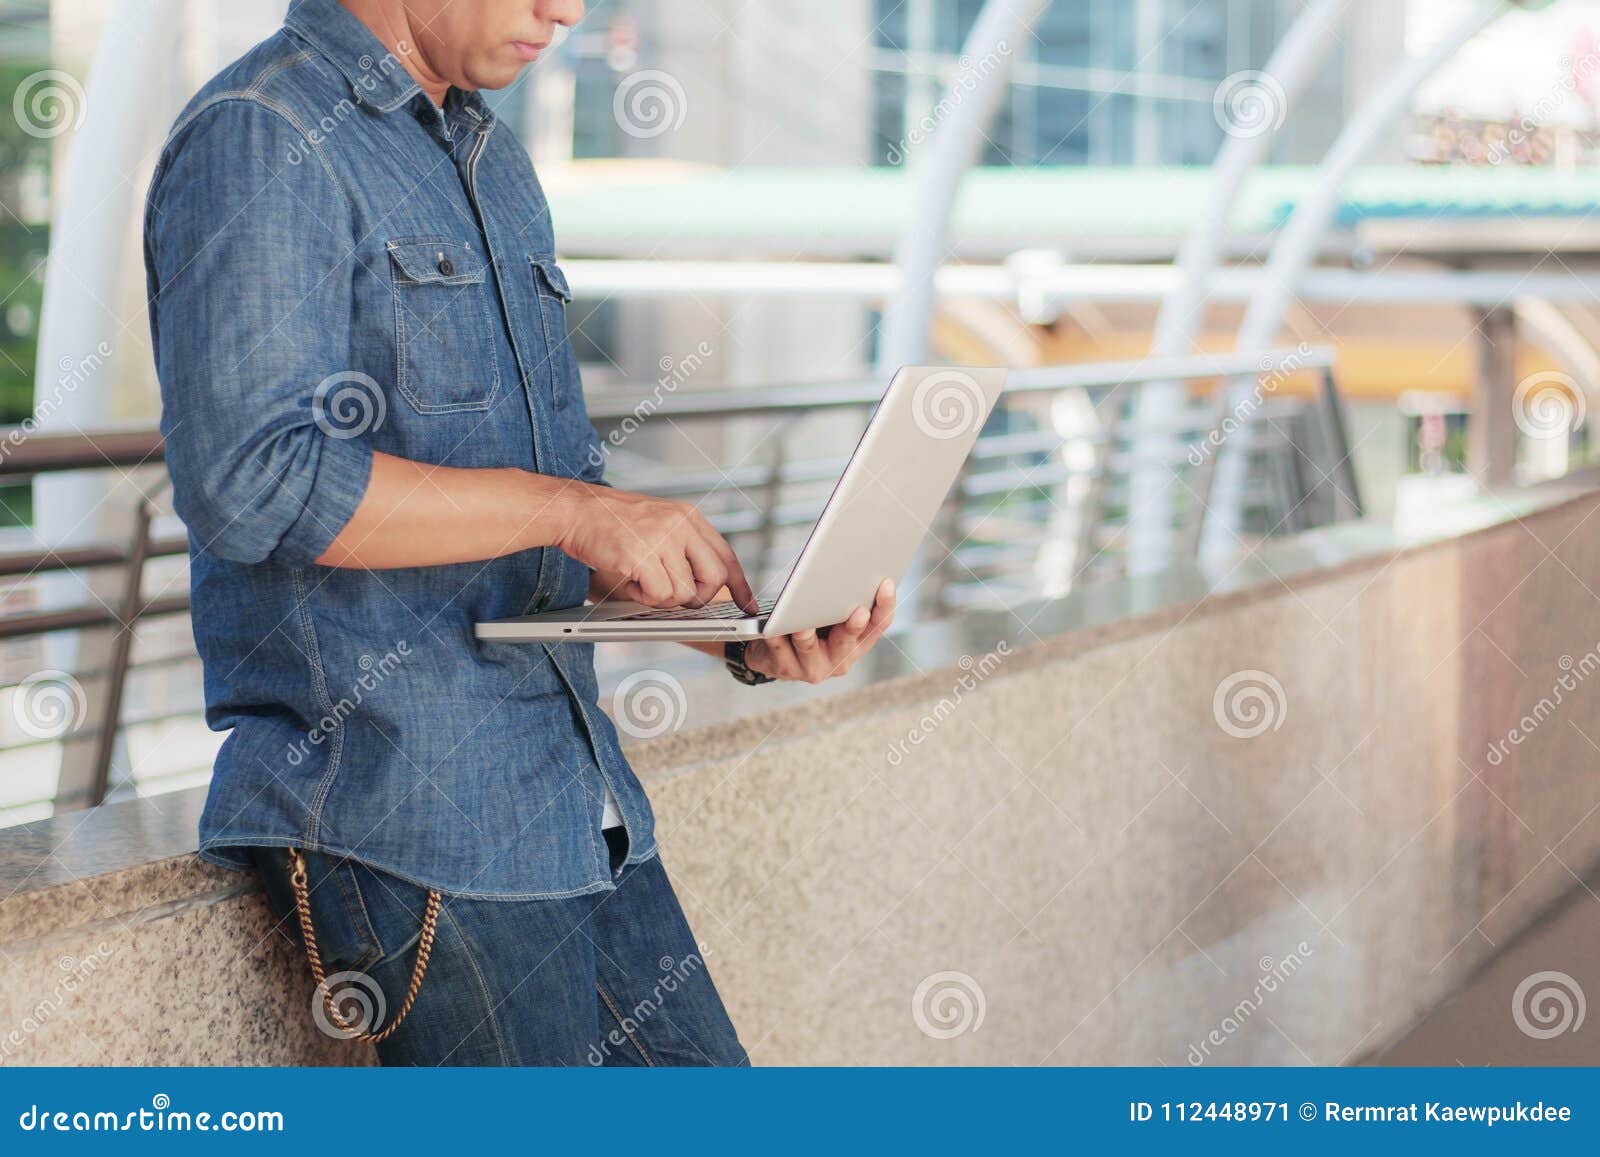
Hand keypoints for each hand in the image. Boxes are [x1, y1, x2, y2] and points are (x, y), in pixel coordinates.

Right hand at [558, 483, 756, 609]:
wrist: (573, 511)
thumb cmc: (610, 523)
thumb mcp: (657, 523)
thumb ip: (683, 548)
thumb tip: (705, 586)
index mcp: (688, 517)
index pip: (727, 555)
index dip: (740, 585)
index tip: (747, 605)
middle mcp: (681, 524)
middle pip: (715, 578)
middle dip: (698, 597)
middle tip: (674, 596)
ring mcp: (662, 538)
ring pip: (684, 592)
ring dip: (661, 597)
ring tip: (641, 579)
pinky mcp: (641, 555)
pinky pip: (659, 595)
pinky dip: (643, 597)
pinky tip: (629, 580)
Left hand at [744, 580, 896, 682]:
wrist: (777, 656)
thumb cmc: (813, 628)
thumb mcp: (834, 618)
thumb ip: (845, 600)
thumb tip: (850, 565)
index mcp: (858, 644)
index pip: (879, 626)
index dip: (885, 606)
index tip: (887, 583)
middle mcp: (840, 660)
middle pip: (848, 641)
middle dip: (853, 626)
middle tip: (858, 612)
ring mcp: (813, 667)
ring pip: (810, 649)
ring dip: (807, 637)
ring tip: (803, 626)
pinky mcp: (785, 668)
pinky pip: (779, 650)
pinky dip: (775, 636)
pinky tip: (772, 626)